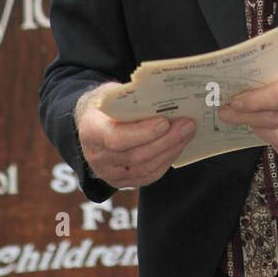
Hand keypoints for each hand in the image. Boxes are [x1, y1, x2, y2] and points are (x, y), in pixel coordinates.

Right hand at [75, 83, 195, 187]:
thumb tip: (164, 99)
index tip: (165, 122)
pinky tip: (178, 146)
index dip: (142, 133)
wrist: (93, 123)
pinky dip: (166, 161)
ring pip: (145, 169)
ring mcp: (109, 173)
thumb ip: (132, 99)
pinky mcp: (123, 182)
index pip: (116, 138)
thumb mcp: (112, 94)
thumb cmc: (107, 105)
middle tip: (187, 125)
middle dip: (166, 141)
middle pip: (135, 156)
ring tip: (187, 133)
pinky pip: (148, 176)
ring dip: (170, 150)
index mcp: (90, 131)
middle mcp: (97, 157)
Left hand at [219, 65, 277, 163]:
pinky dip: (274, 144)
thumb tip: (241, 90)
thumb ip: (277, 81)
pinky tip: (269, 133)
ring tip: (249, 123)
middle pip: (276, 119)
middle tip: (228, 115)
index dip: (254, 101)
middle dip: (247, 117)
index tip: (235, 102)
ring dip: (259, 131)